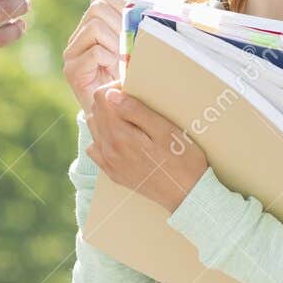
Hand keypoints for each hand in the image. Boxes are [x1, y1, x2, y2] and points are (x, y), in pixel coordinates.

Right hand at [61, 0, 139, 113]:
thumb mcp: (134, 44)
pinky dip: (110, 59)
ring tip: (123, 59)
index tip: (134, 20)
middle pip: (97, 7)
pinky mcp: (72, 70)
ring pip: (95, 26)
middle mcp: (77, 37)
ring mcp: (72, 54)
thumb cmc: (128, 77)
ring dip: (117, 42)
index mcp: (91, 26)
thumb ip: (131, 18)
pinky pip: (95, 51)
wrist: (117, 114)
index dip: (120, 3)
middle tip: (129, 44)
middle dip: (120, 22)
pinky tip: (114, 70)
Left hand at [83, 83, 207, 212]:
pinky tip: (122, 138)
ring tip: (130, 119)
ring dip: (107, 118)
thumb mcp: (165, 130)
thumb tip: (111, 95)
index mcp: (120, 136)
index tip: (133, 91)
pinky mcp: (113, 173)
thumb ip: (136, 111)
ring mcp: (109, 164)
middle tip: (135, 102)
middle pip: (95, 111)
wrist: (187, 195)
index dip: (116, 87)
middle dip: (110, 100)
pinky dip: (104, 138)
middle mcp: (109, 150)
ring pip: (94, 128)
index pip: (100, 98)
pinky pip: (96, 148)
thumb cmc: (183, 160)